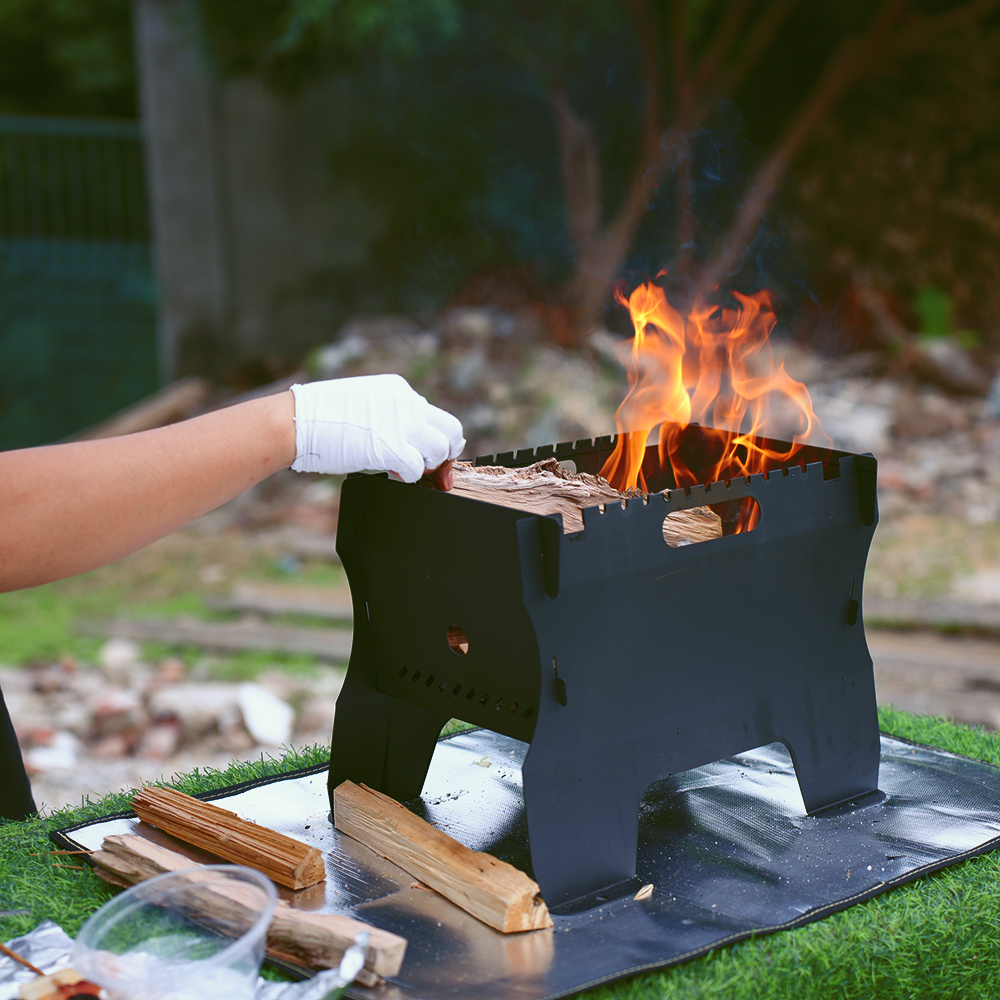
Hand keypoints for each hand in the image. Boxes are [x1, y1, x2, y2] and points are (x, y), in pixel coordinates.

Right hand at [290, 375, 464, 483]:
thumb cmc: (321, 417)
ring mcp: (400, 424)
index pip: (434, 415)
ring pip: (441, 450)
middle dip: (446, 453)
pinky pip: (417, 469)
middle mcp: (406, 403)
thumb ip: (391, 417)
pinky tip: (394, 473)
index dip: (433, 439)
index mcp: (399, 389)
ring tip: (407, 469)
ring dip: (428, 465)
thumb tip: (409, 443)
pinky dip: (409, 477)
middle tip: (433, 468)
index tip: (426, 453)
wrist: (296, 421)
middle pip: (452, 429)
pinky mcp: (390, 447)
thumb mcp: (365, 403)